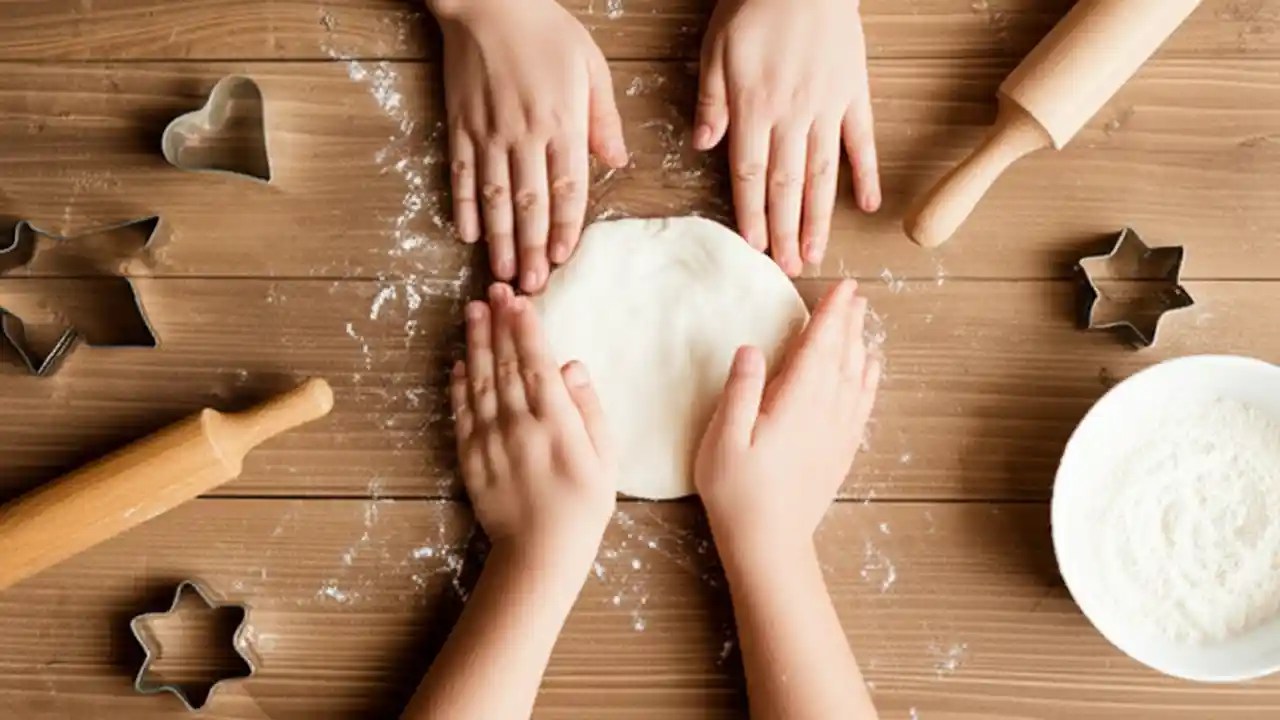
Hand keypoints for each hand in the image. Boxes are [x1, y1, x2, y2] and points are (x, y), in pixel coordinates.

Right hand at [433, 0, 628, 292]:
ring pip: (495, 198)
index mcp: (562, 122)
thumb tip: (615, 163)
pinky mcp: (460, 126)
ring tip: (502, 273)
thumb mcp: (591, 67)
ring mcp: (488, 133)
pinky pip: (461, 175)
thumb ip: (602, 119)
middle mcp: (524, 134)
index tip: (563, 258)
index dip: (564, 228)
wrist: (489, 2)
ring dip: (500, 239)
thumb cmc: (546, 30)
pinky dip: (465, 207)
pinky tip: (468, 233)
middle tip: (532, 285)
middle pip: (530, 204)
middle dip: (531, 249)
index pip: (567, 189)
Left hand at [451, 283, 617, 572]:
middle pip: (507, 364)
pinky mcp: (471, 458)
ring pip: (481, 381)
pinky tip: (460, 362)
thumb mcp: (605, 460)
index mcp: (556, 424)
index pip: (538, 364)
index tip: (520, 301)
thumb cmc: (583, 509)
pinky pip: (462, 413)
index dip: (527, 329)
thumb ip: (588, 410)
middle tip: (493, 290)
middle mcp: (519, 426)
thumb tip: (572, 366)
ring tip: (473, 311)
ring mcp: (490, 441)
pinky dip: (459, 385)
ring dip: (477, 343)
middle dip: (499, 324)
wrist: (539, 554)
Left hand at [695, 0, 879, 276]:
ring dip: (819, 217)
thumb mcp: (716, 49)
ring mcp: (828, 108)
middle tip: (790, 269)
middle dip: (786, 231)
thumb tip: (703, 146)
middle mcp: (793, 115)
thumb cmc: (755, 6)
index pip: (750, 175)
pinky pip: (862, 141)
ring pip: (823, 174)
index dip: (752, 215)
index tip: (756, 249)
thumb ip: (712, 100)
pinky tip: (869, 205)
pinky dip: (867, 174)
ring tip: (818, 252)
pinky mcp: (854, 94)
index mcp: (755, 107)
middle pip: (787, 185)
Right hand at [695, 280, 880, 555]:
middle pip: (843, 357)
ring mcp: (837, 433)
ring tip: (863, 322)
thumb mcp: (725, 437)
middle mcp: (825, 412)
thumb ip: (741, 390)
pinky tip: (870, 371)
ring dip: (860, 346)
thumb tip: (751, 348)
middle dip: (849, 323)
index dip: (831, 314)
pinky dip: (868, 381)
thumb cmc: (737, 491)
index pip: (820, 346)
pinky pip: (862, 405)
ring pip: (856, 378)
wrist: (769, 542)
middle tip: (854, 295)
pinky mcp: (840, 452)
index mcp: (797, 402)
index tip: (842, 288)